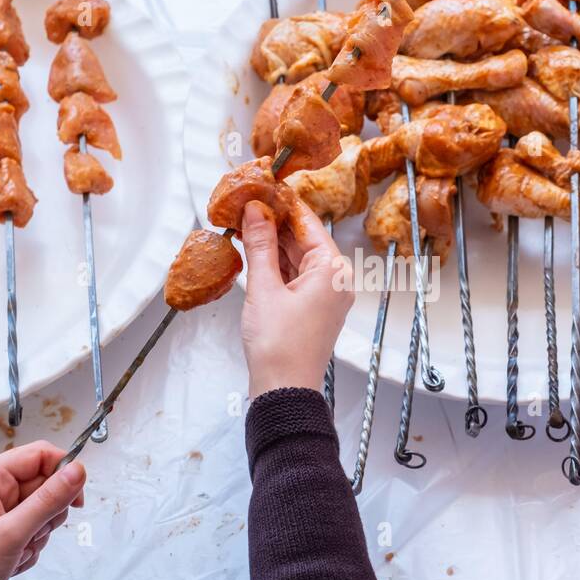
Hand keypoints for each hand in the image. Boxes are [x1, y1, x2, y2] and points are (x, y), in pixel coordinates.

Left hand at [0, 441, 85, 579]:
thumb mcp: (11, 533)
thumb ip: (48, 500)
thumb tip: (78, 471)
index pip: (41, 455)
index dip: (63, 472)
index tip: (75, 498)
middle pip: (45, 484)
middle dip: (48, 513)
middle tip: (31, 532)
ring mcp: (1, 510)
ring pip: (44, 509)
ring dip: (39, 534)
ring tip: (17, 549)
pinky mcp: (5, 529)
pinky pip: (35, 529)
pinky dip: (31, 546)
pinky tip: (13, 559)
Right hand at [240, 198, 353, 397]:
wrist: (284, 392)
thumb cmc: (278, 346)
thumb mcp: (264, 288)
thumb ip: (260, 245)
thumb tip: (256, 211)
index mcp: (333, 271)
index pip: (308, 223)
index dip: (284, 203)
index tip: (263, 187)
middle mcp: (336, 280)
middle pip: (304, 239)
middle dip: (274, 222)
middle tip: (245, 203)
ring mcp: (326, 296)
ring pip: (297, 257)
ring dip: (272, 243)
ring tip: (243, 223)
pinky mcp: (312, 309)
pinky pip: (295, 276)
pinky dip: (275, 264)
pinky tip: (253, 250)